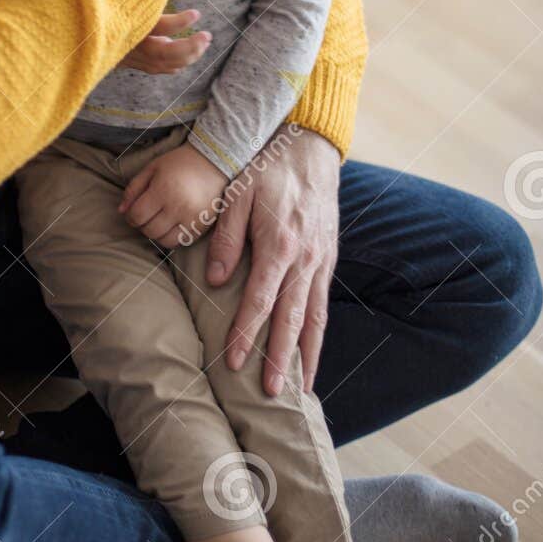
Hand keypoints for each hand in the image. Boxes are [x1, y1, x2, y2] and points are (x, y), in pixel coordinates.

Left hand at [119, 143, 226, 246]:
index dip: (130, 216)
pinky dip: (173, 237)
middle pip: (149, 230)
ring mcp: (192, 218)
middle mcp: (178, 206)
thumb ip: (134, 189)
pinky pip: (182, 242)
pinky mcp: (203, 226)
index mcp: (163, 189)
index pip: (137, 216)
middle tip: (147, 215)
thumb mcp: (152, 168)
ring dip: (158, 234)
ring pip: (165, 241)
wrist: (214, 162)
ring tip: (160, 220)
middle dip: (143, 225)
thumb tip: (121, 211)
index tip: (134, 212)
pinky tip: (173, 225)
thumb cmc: (179, 163)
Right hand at [120, 9, 211, 73]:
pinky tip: (184, 59)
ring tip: (203, 42)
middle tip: (208, 35)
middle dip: (190, 47)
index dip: (180, 23)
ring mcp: (128, 56)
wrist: (74, 25)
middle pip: (164, 54)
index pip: (158, 28)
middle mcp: (127, 43)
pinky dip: (172, 66)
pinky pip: (155, 69)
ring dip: (187, 56)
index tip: (197, 13)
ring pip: (163, 64)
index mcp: (126, 22)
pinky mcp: (129, 61)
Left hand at [206, 126, 340, 395]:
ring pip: (314, 318)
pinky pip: (323, 305)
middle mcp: (304, 259)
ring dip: (305, 355)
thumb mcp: (237, 193)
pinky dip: (318, 334)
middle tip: (270, 393)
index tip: (232, 362)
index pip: (259, 301)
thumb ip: (226, 237)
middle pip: (291, 319)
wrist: (311, 148)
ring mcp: (320, 262)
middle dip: (280, 359)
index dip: (245, 333)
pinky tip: (312, 356)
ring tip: (300, 390)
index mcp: (279, 245)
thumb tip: (215, 280)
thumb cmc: (267, 168)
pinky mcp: (327, 260)